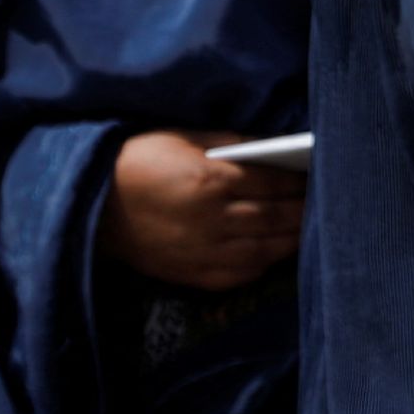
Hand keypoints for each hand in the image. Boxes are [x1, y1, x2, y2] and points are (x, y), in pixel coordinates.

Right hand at [97, 131, 305, 293]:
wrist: (89, 205)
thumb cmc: (136, 161)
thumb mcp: (182, 139)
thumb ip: (230, 144)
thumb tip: (271, 149)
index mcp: (210, 180)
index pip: (272, 181)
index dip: (298, 178)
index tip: (316, 172)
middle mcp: (212, 219)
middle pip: (275, 216)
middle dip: (303, 208)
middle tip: (324, 200)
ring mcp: (203, 251)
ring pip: (264, 248)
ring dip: (291, 237)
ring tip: (308, 226)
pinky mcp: (192, 274)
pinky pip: (241, 275)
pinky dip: (264, 262)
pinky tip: (275, 251)